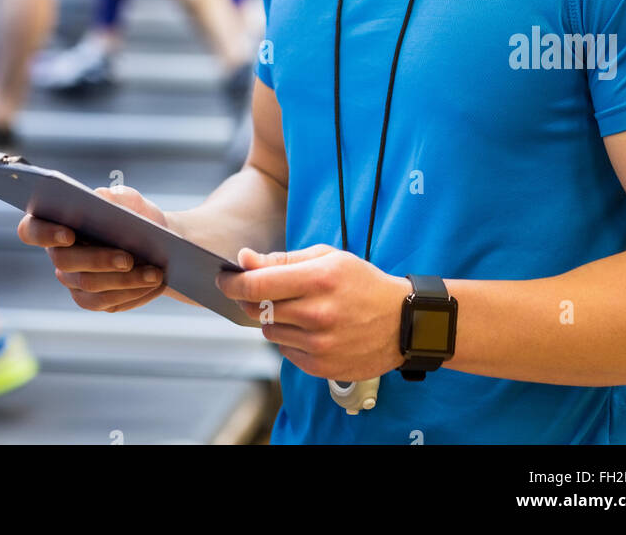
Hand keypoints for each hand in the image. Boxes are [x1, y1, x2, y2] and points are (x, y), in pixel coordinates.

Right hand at [17, 186, 169, 312]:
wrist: (156, 240)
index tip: (69, 234)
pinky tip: (152, 283)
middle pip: (65, 262)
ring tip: (154, 272)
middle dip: (98, 260)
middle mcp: (58, 255)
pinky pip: (105, 302)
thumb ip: (116, 196)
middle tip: (128, 258)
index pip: (31, 229)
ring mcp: (72, 280)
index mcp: (57, 222)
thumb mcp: (130, 200)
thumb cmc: (134, 214)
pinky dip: (131, 293)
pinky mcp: (90, 299)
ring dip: (124, 280)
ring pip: (89, 286)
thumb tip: (101, 198)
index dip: (44, 233)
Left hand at [216, 243, 409, 379]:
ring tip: (297, 309)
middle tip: (258, 290)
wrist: (401, 322)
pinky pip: (286, 351)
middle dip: (250, 299)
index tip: (224, 278)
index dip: (233, 282)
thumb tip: (244, 259)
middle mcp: (317, 314)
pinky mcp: (321, 366)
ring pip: (269, 332)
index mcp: (318, 279)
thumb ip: (283, 260)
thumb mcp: (328, 258)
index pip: (257, 284)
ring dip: (273, 319)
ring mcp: (319, 344)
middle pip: (257, 310)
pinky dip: (289, 338)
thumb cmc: (362, 282)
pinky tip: (310, 328)